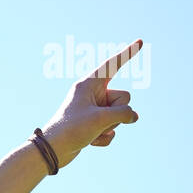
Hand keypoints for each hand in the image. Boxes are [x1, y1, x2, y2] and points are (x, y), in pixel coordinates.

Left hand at [41, 38, 142, 169]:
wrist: (52, 151)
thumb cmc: (71, 129)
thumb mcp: (101, 119)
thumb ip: (124, 113)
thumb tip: (134, 117)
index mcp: (89, 84)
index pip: (112, 66)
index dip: (127, 54)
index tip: (140, 41)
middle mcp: (92, 94)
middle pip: (124, 97)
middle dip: (116, 112)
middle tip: (95, 121)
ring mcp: (94, 109)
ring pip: (120, 114)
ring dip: (109, 127)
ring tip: (89, 132)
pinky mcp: (94, 124)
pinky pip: (113, 128)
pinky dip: (104, 137)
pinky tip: (90, 141)